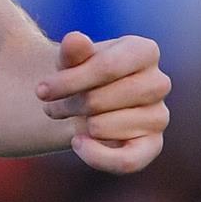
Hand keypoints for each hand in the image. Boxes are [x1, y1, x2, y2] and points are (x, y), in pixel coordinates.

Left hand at [36, 30, 169, 173]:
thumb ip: (72, 50)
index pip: (107, 67)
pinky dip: (97, 157)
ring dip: (76, 124)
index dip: (69, 81)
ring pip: (104, 127)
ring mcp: (158, 115)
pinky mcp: (152, 145)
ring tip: (66, 114)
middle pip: (100, 99)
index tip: (41, 90)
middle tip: (52, 104)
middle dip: (70, 103)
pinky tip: (77, 143)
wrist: (83, 98)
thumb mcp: (70, 58)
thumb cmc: (79, 71)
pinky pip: (128, 161)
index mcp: (144, 50)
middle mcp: (159, 82)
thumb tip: (76, 40)